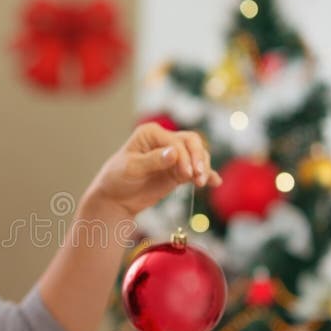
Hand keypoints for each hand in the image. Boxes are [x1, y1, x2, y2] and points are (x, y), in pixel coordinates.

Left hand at [82, 123, 222, 218]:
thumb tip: (174, 153)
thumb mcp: (131, 169)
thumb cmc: (117, 178)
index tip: (186, 174)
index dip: (185, 156)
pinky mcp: (178, 170)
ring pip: (197, 155)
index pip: (176, 141)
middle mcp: (164, 140)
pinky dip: (207, 175)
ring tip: (201, 184)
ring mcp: (173, 156)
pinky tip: (215, 182)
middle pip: (192, 142)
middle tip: (199, 177)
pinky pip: (196, 170)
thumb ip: (152, 161)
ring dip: (203, 168)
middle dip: (199, 159)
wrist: (115, 197)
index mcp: (151, 133)